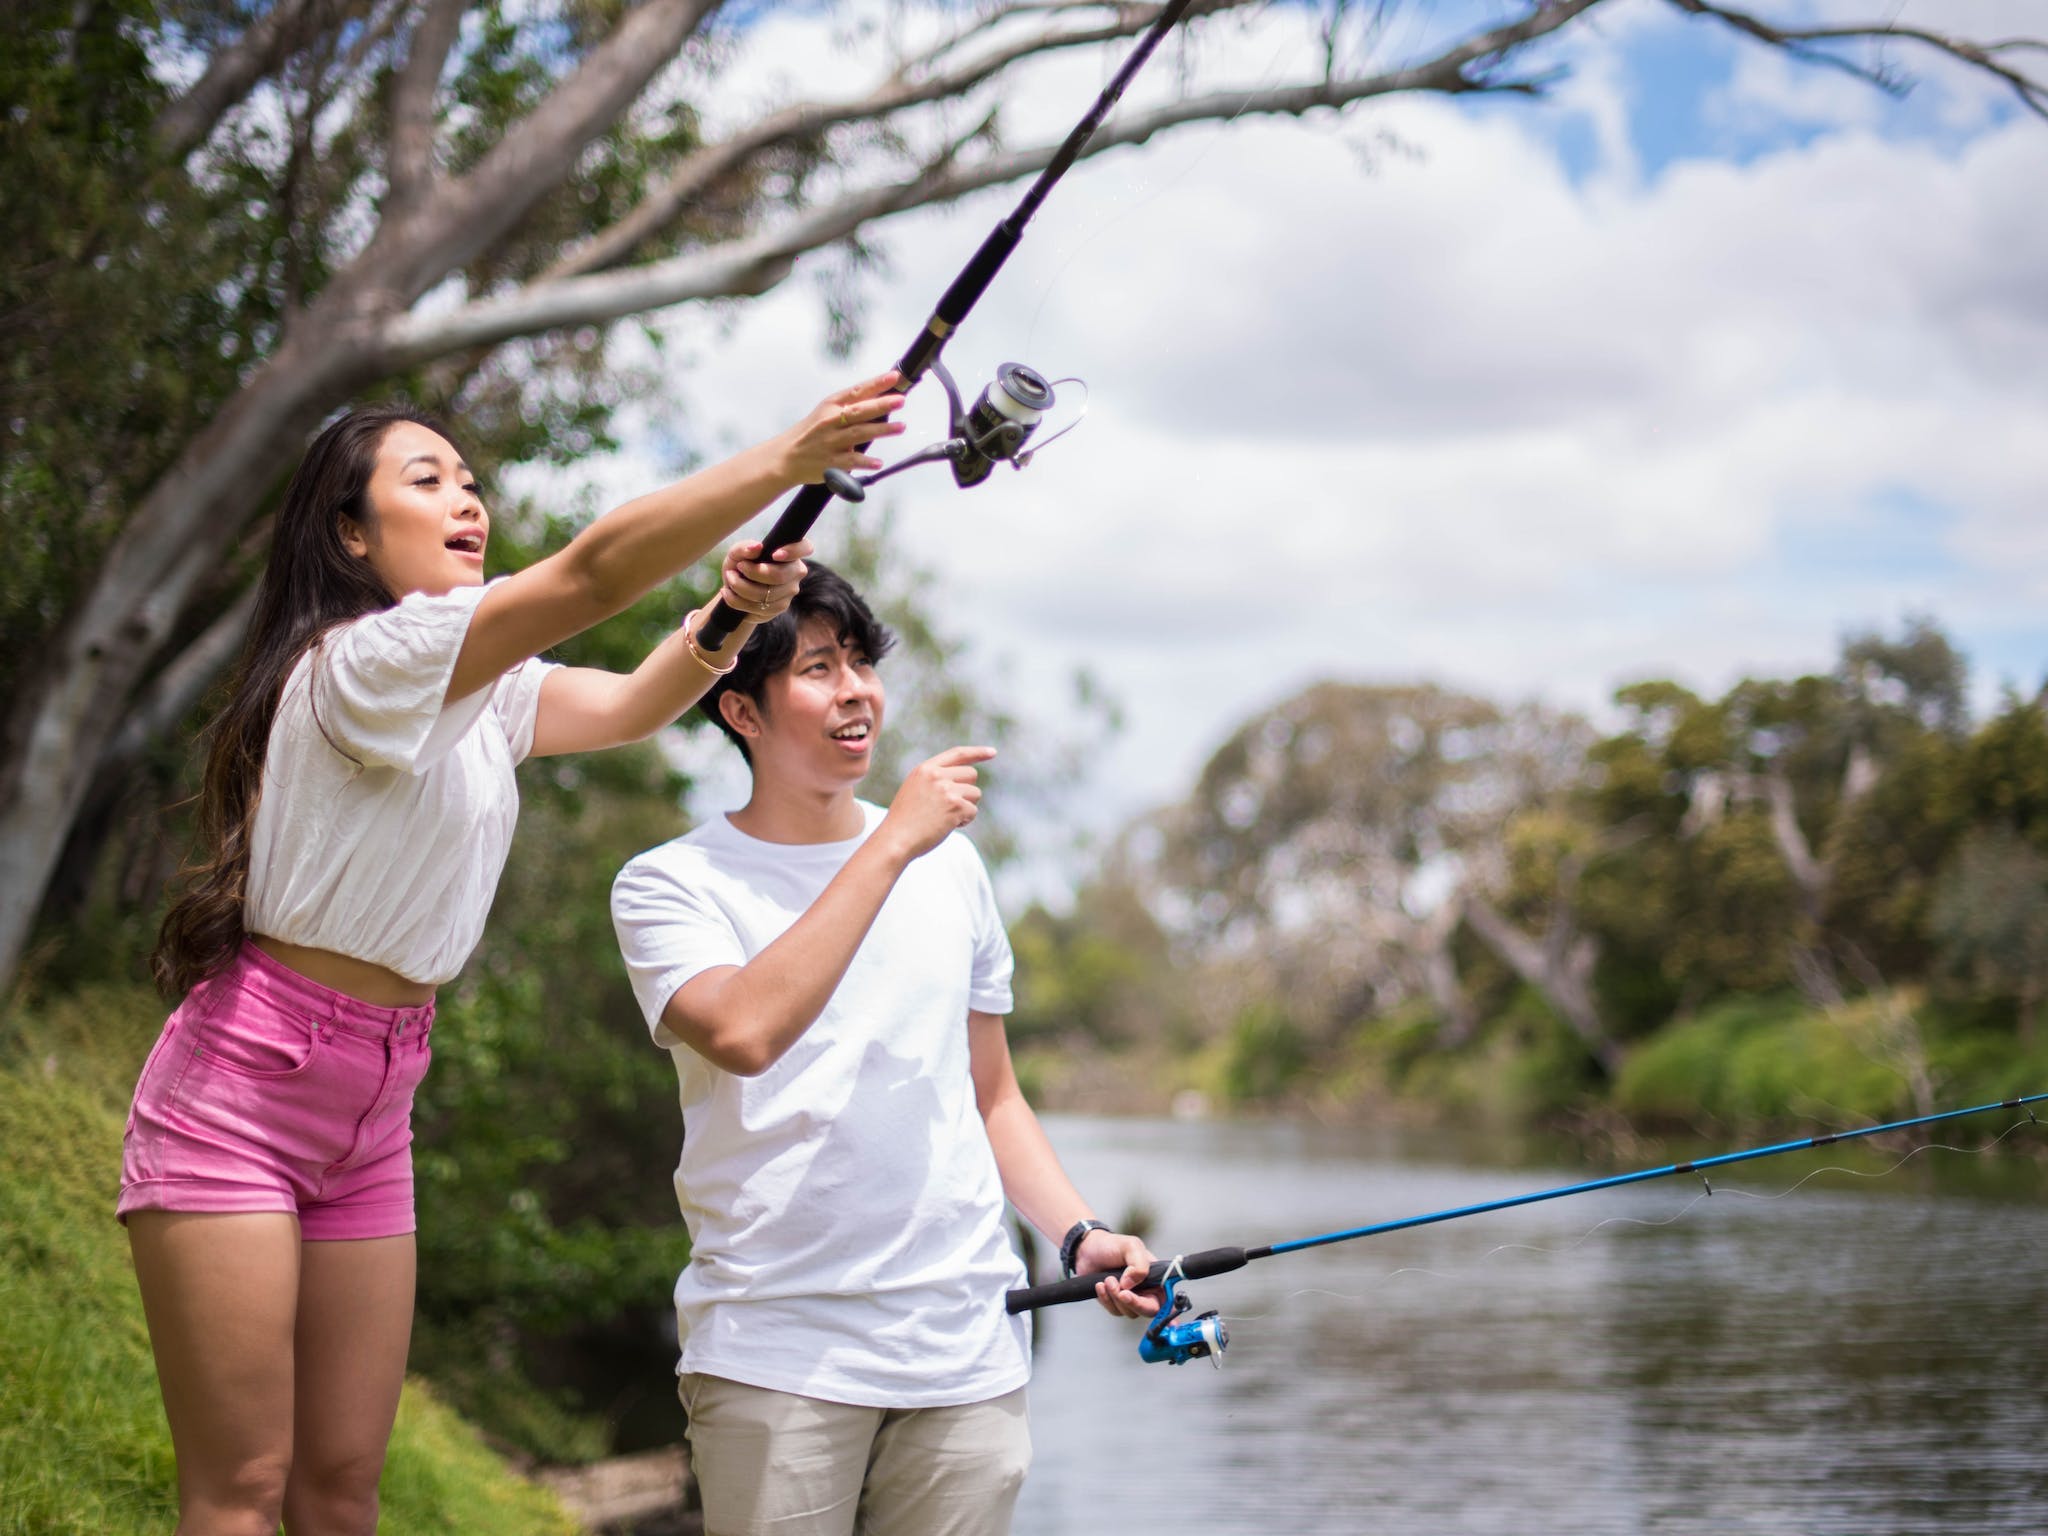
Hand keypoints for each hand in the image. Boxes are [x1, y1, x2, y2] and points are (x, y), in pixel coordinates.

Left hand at [719, 537, 810, 621]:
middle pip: (779, 575)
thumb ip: (744, 547)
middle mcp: (796, 572)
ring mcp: (790, 592)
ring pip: (765, 594)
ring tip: (729, 578)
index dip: (793, 551)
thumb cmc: (741, 564)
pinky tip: (727, 592)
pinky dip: (736, 600)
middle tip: (739, 566)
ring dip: (740, 586)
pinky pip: (757, 606)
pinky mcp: (779, 607)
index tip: (774, 554)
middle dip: (754, 572)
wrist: (736, 590)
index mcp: (791, 552)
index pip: (805, 548)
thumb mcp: (737, 553)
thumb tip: (756, 547)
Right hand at [774, 371, 906, 484]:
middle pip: (859, 411)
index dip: (876, 383)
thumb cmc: (811, 433)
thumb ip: (851, 407)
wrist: (786, 457)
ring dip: (881, 430)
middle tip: (900, 400)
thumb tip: (882, 398)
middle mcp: (831, 421)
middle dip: (881, 405)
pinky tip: (878, 462)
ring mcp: (831, 442)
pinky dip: (865, 461)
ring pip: (858, 433)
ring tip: (900, 427)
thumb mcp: (827, 413)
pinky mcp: (830, 462)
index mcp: (831, 406)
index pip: (857, 391)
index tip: (894, 377)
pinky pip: (850, 461)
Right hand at [878, 746, 994, 862]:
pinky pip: (973, 811)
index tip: (992, 752)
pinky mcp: (955, 806)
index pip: (957, 754)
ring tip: (945, 818)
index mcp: (925, 769)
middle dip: (968, 791)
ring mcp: (946, 789)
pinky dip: (965, 821)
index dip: (977, 752)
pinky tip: (947, 826)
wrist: (895, 840)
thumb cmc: (904, 821)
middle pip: (971, 774)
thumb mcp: (915, 790)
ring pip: (975, 793)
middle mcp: (936, 775)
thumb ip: (935, 780)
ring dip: (966, 808)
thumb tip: (964, 782)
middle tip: (952, 806)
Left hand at [1077, 1229, 1161, 1319]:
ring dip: (1116, 1297)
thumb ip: (1139, 1264)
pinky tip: (1100, 1285)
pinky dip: (1106, 1299)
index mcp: (1155, 1277)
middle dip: (1133, 1303)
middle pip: (1148, 1310)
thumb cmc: (1111, 1245)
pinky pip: (1114, 1310)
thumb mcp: (1130, 1246)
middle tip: (1122, 1292)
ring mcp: (1130, 1298)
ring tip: (1108, 1279)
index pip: (1166, 1299)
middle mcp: (1145, 1290)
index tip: (1169, 1322)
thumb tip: (1131, 1285)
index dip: (1170, 1312)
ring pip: (1129, 1311)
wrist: (1087, 1249)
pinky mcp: (1115, 1302)